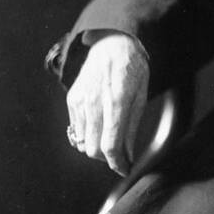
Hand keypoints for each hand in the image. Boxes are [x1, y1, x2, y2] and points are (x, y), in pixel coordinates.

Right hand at [65, 33, 149, 175]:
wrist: (111, 44)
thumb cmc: (132, 69)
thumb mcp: (141, 97)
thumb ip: (132, 128)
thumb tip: (128, 156)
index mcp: (116, 102)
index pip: (110, 145)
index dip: (117, 163)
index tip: (124, 169)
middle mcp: (94, 103)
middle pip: (93, 149)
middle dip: (106, 158)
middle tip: (119, 155)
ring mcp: (80, 101)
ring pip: (82, 142)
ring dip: (95, 148)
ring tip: (109, 141)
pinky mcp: (72, 100)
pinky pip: (76, 129)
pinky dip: (86, 135)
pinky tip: (99, 128)